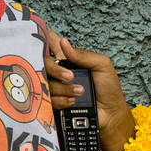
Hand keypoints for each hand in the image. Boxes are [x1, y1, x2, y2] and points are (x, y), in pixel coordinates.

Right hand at [41, 26, 135, 150]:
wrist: (110, 114)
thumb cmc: (109, 89)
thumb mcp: (102, 66)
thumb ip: (83, 55)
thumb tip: (64, 42)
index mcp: (69, 59)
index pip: (50, 42)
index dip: (41, 37)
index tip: (40, 36)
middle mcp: (58, 72)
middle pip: (42, 63)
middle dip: (54, 69)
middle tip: (70, 77)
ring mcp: (54, 87)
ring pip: (44, 82)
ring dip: (63, 88)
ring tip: (80, 92)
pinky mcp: (53, 103)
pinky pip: (48, 99)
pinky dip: (62, 100)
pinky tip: (73, 102)